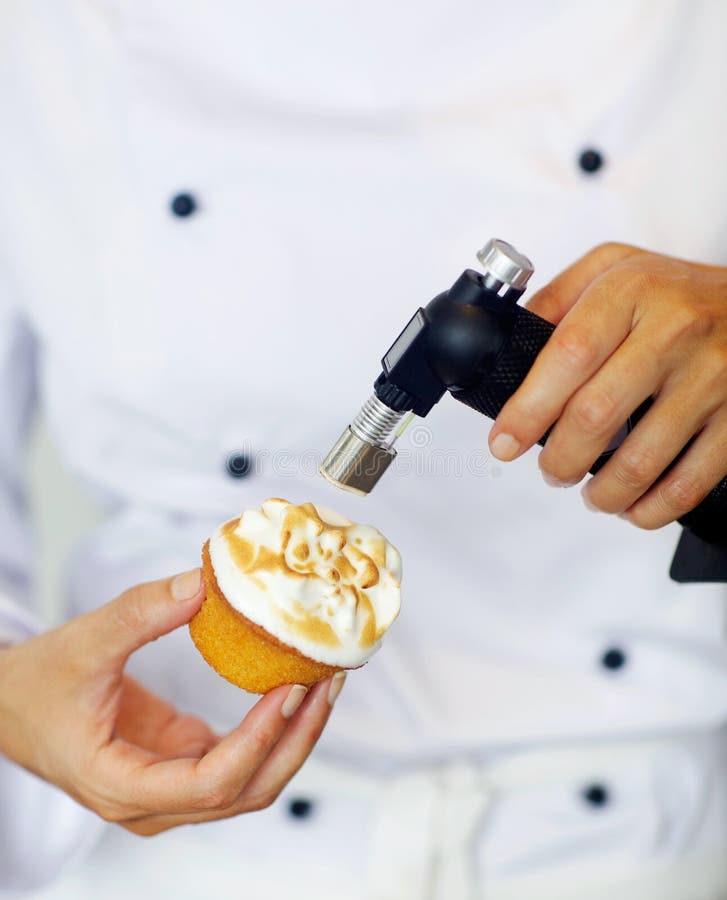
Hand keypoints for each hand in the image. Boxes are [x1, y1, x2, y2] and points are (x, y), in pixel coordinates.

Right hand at [0, 569, 343, 834]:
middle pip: (244, 791)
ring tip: (323, 685)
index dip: (256, 743)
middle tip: (327, 684)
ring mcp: (170, 789)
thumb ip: (141, 613)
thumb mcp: (83, 642)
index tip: (289, 693)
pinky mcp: (181, 764)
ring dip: (293, 738)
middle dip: (295, 740)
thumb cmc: (37, 687)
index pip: (206, 786)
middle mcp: (152, 802)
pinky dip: (272, 730)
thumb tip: (203, 585)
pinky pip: (239, 760)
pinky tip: (293, 690)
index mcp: (120, 785)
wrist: (13, 704)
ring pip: (250, 783)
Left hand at [489, 243, 726, 527]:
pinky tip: (636, 506)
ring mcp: (711, 376)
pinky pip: (689, 481)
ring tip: (594, 494)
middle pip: (595, 415)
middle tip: (553, 471)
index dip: (528, 410)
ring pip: (639, 460)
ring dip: (603, 493)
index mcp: (631, 292)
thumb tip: (508, 347)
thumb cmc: (677, 292)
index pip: (567, 356)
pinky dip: (652, 508)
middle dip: (560, 459)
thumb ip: (557, 300)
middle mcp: (674, 330)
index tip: (505, 442)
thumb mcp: (613, 269)